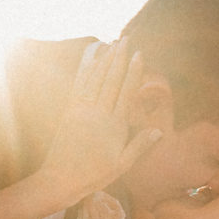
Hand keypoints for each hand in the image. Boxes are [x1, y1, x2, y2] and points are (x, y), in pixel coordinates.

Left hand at [39, 42, 161, 203]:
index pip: (127, 91)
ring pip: (96, 78)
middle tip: (126, 39)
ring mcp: (82, 110)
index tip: (139, 54)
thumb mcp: (122, 164)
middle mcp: (99, 113)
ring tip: (112, 43)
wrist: (60, 179)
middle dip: (119, 57)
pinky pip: (79, 85)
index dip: (134, 71)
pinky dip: (86, 70)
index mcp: (115, 125)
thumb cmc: (94, 175)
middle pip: (111, 79)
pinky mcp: (69, 111)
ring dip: (104, 59)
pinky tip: (91, 59)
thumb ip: (139, 145)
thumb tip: (158, 131)